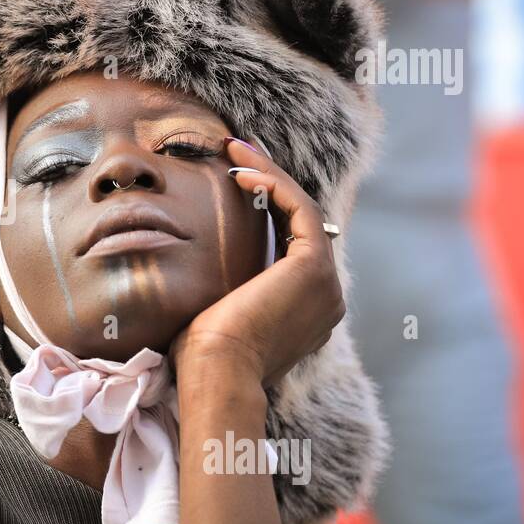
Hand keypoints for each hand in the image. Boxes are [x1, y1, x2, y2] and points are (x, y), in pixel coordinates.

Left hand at [168, 137, 344, 399]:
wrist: (216, 375)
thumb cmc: (203, 358)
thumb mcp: (218, 316)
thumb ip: (226, 291)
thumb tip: (198, 269)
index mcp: (305, 311)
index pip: (290, 244)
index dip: (267, 206)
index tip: (234, 179)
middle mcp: (325, 296)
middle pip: (300, 222)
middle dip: (269, 181)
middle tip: (236, 150)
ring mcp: (325, 283)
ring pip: (300, 210)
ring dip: (268, 174)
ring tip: (233, 148)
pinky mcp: (314, 267)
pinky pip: (298, 209)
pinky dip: (273, 185)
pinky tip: (241, 172)